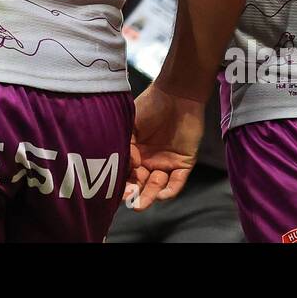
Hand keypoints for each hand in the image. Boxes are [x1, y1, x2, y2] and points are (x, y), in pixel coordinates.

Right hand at [124, 83, 204, 210]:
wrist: (177, 94)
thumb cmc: (151, 105)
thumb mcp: (130, 124)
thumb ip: (127, 145)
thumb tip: (131, 165)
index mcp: (134, 152)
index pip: (126, 173)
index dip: (121, 183)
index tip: (113, 190)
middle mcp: (149, 161)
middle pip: (141, 184)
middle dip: (135, 195)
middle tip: (130, 202)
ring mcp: (166, 163)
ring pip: (157, 186)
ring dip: (150, 195)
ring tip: (141, 203)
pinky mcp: (184, 163)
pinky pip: (177, 182)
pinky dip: (170, 190)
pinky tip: (162, 195)